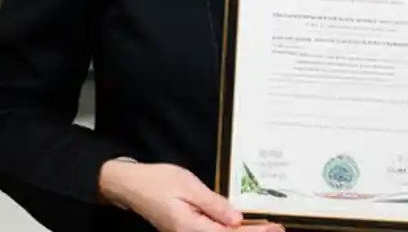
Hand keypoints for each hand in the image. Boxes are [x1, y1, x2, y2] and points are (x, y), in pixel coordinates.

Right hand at [99, 160, 283, 231]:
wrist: (130, 185)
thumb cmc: (156, 181)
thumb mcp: (188, 185)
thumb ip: (214, 204)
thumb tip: (236, 220)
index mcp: (189, 228)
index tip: (273, 228)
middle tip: (277, 229)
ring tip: (264, 228)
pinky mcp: (185, 231)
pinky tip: (240, 227)